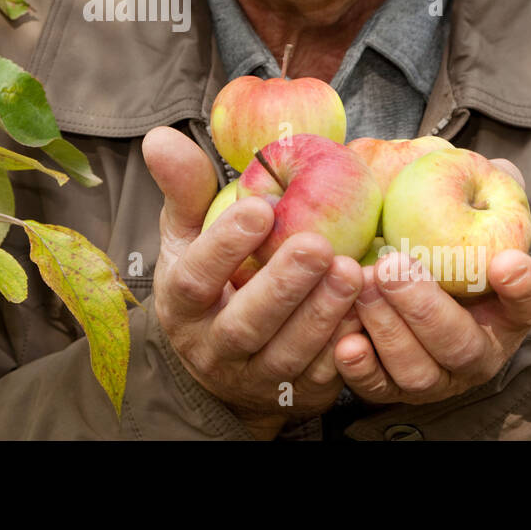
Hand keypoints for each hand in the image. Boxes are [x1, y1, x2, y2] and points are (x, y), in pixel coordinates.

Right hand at [143, 126, 364, 439]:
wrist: (227, 367)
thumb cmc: (211, 282)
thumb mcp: (188, 237)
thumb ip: (184, 190)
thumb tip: (160, 136)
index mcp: (183, 305)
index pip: (194, 279)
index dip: (224, 246)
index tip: (259, 206)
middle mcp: (213, 347)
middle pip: (244, 325)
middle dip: (282, 287)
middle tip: (319, 246)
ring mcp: (257, 377)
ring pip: (288, 356)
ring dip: (322, 315)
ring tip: (353, 271)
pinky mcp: (300, 395)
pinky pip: (326, 376)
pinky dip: (348, 347)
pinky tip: (370, 310)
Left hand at [333, 160, 530, 405]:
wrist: (390, 297)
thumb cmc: (434, 250)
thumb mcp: (459, 221)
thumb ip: (480, 196)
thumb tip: (500, 169)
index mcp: (504, 310)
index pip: (530, 302)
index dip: (524, 287)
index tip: (506, 262)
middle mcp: (476, 351)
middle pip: (461, 343)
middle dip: (426, 306)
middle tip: (392, 266)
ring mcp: (435, 377)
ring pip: (419, 370)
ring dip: (389, 329)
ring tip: (361, 288)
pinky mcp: (390, 389)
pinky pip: (377, 388)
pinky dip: (361, 367)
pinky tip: (344, 340)